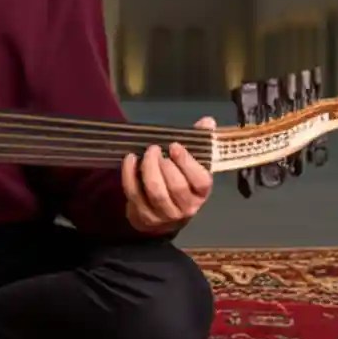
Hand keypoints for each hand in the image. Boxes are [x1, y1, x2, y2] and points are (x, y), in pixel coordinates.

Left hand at [122, 116, 215, 235]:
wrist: (162, 214)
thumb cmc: (180, 181)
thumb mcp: (192, 164)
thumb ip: (199, 141)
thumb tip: (208, 121)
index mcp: (201, 192)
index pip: (200, 181)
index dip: (187, 162)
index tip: (174, 146)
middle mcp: (187, 207)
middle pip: (176, 186)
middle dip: (164, 165)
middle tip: (155, 149)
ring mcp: (165, 215)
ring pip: (156, 192)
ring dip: (148, 169)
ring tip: (146, 153)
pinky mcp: (145, 217)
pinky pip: (135, 194)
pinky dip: (130, 174)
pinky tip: (130, 159)